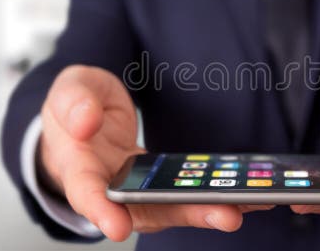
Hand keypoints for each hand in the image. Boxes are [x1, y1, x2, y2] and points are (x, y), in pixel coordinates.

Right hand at [38, 65, 271, 240]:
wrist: (84, 119)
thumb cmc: (73, 110)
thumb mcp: (68, 92)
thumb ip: (74, 103)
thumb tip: (85, 121)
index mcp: (79, 167)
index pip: (87, 192)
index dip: (101, 210)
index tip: (117, 227)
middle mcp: (112, 188)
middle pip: (147, 211)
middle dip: (188, 215)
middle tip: (226, 215)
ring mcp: (140, 190)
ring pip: (174, 208)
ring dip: (212, 209)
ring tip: (251, 205)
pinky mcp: (162, 184)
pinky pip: (187, 193)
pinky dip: (217, 195)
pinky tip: (250, 193)